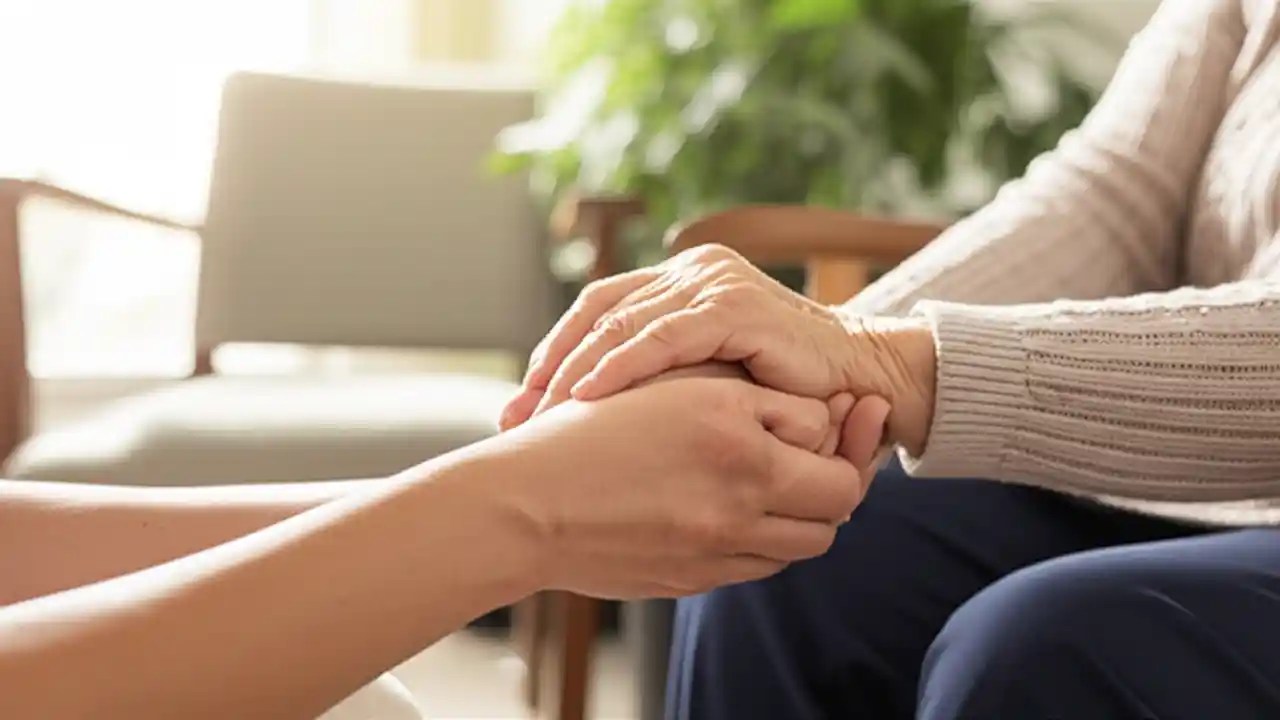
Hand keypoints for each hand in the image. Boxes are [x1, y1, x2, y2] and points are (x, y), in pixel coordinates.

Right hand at [487, 370, 888, 597]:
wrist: (523, 505)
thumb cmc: (591, 430)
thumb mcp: (682, 385)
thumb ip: (763, 402)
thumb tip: (822, 420)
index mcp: (744, 459)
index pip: (844, 479)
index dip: (856, 447)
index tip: (854, 415)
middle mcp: (738, 516)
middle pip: (828, 521)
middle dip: (836, 485)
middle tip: (828, 451)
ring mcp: (713, 558)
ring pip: (792, 549)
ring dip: (798, 515)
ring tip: (780, 476)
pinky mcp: (686, 582)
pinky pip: (749, 568)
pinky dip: (756, 538)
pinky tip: (732, 502)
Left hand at [501, 244, 935, 453]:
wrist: (859, 384)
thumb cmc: (782, 390)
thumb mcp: (705, 378)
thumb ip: (657, 377)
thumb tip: (582, 416)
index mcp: (677, 282)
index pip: (596, 311)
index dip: (552, 355)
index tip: (518, 408)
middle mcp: (690, 271)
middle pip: (597, 314)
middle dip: (550, 367)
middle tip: (514, 416)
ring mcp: (712, 284)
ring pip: (622, 323)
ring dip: (574, 368)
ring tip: (540, 410)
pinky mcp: (734, 307)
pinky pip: (663, 338)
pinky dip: (621, 366)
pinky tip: (589, 395)